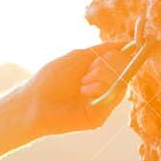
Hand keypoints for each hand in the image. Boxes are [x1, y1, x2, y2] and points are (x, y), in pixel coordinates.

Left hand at [17, 43, 138, 136]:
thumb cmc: (51, 78)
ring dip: (103, 76)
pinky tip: (84, 92)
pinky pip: (113, 98)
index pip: (121, 62)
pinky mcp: (99, 117)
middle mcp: (102, 88)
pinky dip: (100, 89)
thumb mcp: (79, 57)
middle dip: (110, 64)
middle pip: (125, 71)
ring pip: (121, 84)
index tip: (124, 48)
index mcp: (97, 74)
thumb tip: (126, 43)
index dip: (124, 55)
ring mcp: (101, 103)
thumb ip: (102, 50)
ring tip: (82, 82)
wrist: (34, 101)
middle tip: (90, 69)